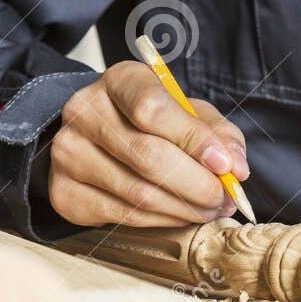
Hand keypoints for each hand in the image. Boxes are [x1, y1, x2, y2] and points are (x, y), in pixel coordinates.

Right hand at [46, 60, 248, 227]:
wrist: (95, 136)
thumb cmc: (149, 120)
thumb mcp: (185, 110)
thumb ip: (215, 131)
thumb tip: (235, 167)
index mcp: (119, 80)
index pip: (153, 109)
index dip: (195, 140)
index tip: (226, 165)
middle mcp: (84, 112)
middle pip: (148, 156)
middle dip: (198, 184)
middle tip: (225, 197)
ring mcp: (69, 154)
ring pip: (138, 193)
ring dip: (185, 208)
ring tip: (210, 208)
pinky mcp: (65, 193)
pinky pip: (124, 216)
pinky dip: (163, 221)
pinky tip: (182, 215)